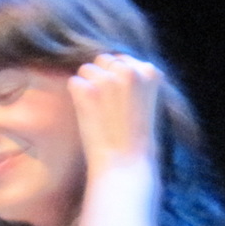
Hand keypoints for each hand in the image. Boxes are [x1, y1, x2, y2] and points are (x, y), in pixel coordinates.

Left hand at [67, 53, 161, 175]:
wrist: (126, 166)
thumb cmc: (138, 142)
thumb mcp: (149, 103)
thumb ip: (137, 83)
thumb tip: (117, 65)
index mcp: (150, 72)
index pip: (124, 59)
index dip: (117, 79)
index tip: (119, 101)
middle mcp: (130, 70)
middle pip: (104, 60)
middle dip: (101, 77)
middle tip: (106, 107)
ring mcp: (107, 79)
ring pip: (87, 69)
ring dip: (88, 86)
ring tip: (98, 112)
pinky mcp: (87, 90)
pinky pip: (73, 82)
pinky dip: (76, 98)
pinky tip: (87, 116)